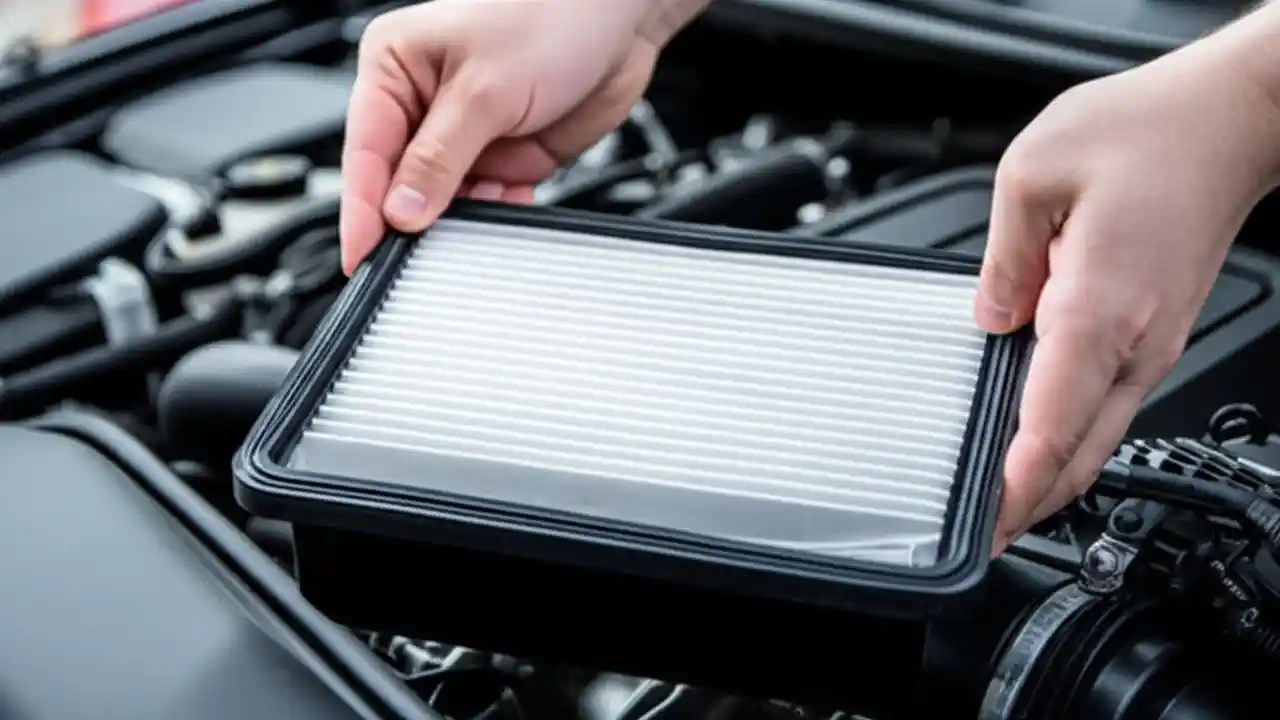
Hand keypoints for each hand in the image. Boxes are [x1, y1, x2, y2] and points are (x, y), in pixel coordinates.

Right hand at [338, 0, 707, 273]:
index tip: (361, 255)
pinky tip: (512, 203)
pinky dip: (500, 211)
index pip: (365, 152)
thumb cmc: (551, 14)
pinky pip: (490, 200)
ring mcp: (466, 132)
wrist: (621, 17)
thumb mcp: (483, 91)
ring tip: (479, 214)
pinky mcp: (505, 154)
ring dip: (463, 217)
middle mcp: (423, 102)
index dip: (361, 210)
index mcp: (395, 67)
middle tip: (417, 256)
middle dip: (414, 218)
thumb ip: (439, 158)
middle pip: (400, 183)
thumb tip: (402, 212)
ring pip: (445, 200)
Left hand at [979, 12, 1279, 552]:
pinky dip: (1068, 436)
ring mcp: (1152, 344)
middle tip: (983, 531)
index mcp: (1097, 308)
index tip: (987, 518)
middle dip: (1028, 501)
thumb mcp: (1033, 174)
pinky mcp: (1155, 333)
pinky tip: (1036, 440)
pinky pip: (1106, 404)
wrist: (1232, 120)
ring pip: (1096, 436)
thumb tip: (988, 319)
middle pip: (1077, 452)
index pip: (1050, 423)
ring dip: (1049, 475)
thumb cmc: (1149, 132)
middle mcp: (1135, 342)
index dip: (1015, 481)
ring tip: (1001, 501)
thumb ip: (1001, 260)